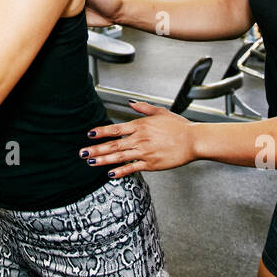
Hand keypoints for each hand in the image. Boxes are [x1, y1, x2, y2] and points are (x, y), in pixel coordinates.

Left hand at [79, 101, 196, 178]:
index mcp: (140, 126)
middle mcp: (140, 139)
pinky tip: (110, 174)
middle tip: (83, 152)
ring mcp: (145, 153)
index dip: (101, 132)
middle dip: (96, 149)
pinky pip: (132, 168)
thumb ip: (143, 108)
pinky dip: (120, 171)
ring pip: (119, 157)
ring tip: (91, 162)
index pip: (116, 129)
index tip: (90, 134)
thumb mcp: (160, 112)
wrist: (193, 140)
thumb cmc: (179, 127)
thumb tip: (131, 103)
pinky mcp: (151, 164)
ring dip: (103, 159)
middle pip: (113, 144)